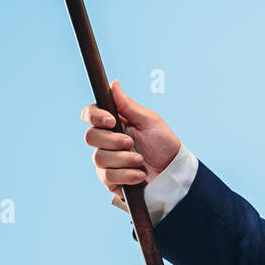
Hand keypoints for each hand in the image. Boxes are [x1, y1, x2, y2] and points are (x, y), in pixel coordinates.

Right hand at [81, 79, 181, 195]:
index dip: (94, 116)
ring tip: (140, 160)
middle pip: (90, 136)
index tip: (111, 120)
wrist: (173, 172)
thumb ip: (128, 105)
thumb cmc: (164, 144)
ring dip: (123, 159)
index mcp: (114, 124)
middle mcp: (106, 142)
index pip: (90, 114)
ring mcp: (107, 161)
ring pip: (99, 157)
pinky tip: (140, 175)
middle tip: (131, 143)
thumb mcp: (150, 121)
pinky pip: (107, 176)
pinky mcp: (110, 180)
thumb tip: (113, 84)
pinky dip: (126, 174)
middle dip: (113, 141)